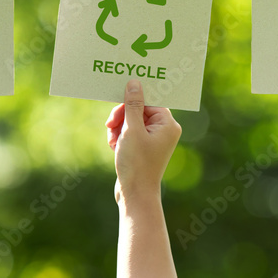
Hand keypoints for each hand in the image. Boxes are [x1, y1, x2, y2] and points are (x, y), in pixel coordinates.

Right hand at [105, 80, 180, 204]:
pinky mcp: (143, 147)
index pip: (148, 100)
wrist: (135, 194)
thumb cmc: (136, 162)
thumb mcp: (132, 130)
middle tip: (110, 125)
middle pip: (138, 109)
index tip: (117, 105)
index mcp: (167, 124)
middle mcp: (163, 130)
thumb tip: (135, 83)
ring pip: (131, 120)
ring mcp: (153, 139)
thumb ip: (132, 105)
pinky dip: (119, 136)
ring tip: (113, 141)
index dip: (131, 102)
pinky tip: (114, 146)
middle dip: (122, 117)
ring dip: (118, 127)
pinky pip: (129, 132)